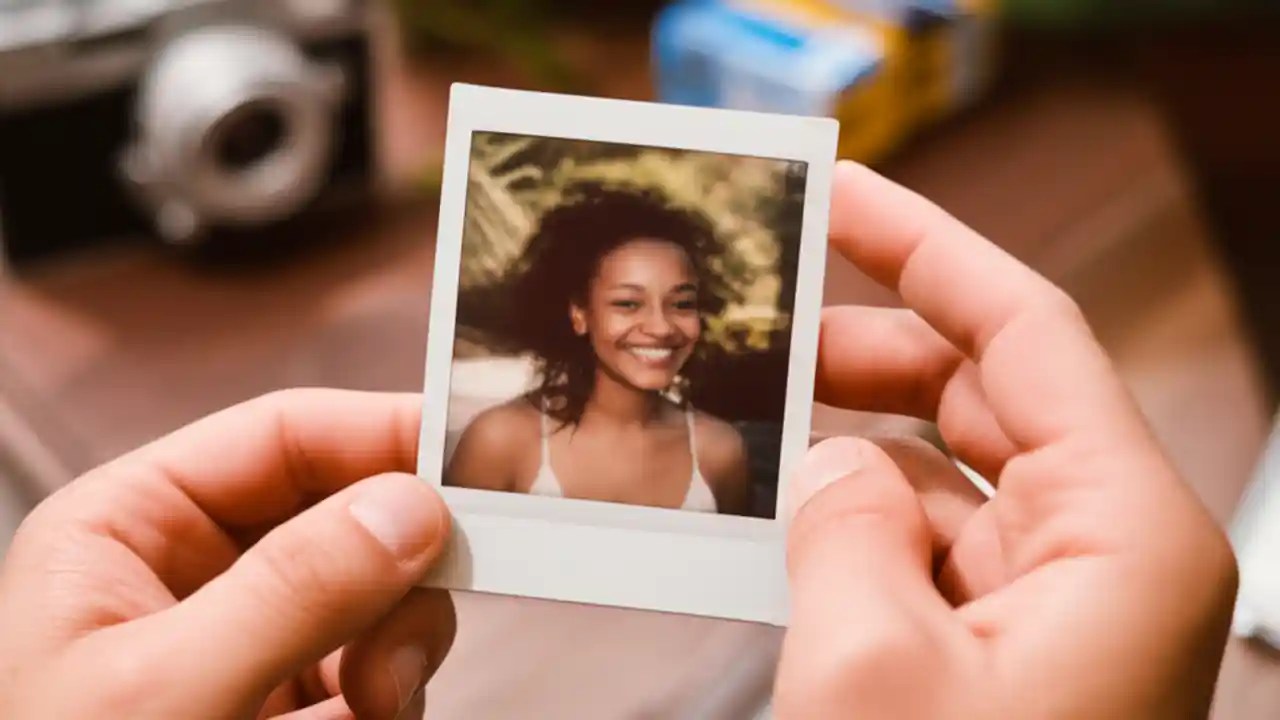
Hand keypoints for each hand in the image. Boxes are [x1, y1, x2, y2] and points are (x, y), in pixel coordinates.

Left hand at [0, 390, 452, 719]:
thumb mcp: (166, 693)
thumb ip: (292, 591)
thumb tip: (413, 507)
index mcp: (132, 527)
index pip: (284, 436)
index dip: (384, 434)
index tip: (477, 459)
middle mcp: (193, 575)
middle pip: (348, 515)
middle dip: (396, 570)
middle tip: (410, 628)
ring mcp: (245, 644)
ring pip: (376, 599)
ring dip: (398, 649)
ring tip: (369, 710)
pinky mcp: (283, 709)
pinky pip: (373, 674)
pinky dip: (387, 702)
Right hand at [775, 162, 1237, 718]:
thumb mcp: (872, 669)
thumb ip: (844, 529)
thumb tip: (832, 463)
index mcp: (1124, 537)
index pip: (1028, 332)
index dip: (925, 247)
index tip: (841, 196)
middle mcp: (1111, 555)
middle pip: (988, 392)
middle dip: (872, 348)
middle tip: (768, 327)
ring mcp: (1063, 605)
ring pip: (951, 472)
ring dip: (854, 442)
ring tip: (757, 424)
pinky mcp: (1014, 649)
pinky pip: (932, 546)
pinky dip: (859, 521)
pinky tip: (786, 518)